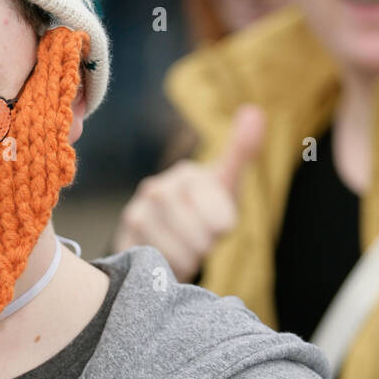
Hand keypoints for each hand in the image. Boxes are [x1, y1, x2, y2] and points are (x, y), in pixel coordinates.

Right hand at [114, 104, 265, 280]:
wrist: (172, 235)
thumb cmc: (205, 208)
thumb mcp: (228, 185)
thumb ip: (242, 152)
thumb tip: (254, 111)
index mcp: (187, 175)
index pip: (214, 211)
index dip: (221, 226)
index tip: (222, 228)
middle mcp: (156, 189)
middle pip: (193, 232)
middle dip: (203, 243)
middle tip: (204, 243)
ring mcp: (137, 214)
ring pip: (170, 249)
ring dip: (186, 257)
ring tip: (187, 250)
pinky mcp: (124, 240)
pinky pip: (151, 262)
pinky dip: (165, 267)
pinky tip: (168, 260)